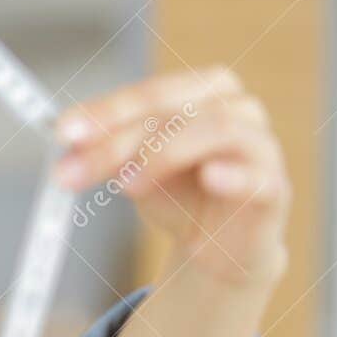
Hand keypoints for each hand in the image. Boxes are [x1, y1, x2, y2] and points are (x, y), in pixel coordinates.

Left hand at [51, 66, 289, 287]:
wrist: (219, 246)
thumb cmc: (179, 194)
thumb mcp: (134, 171)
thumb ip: (108, 153)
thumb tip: (68, 142)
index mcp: (201, 91)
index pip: (150, 93)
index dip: (105, 111)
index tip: (63, 132)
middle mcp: (235, 106)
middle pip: (174, 111)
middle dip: (119, 139)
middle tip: (75, 168)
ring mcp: (260, 143)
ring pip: (214, 130)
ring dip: (163, 154)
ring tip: (127, 184)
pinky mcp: (273, 185)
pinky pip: (257, 174)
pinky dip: (232, 174)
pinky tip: (210, 177)